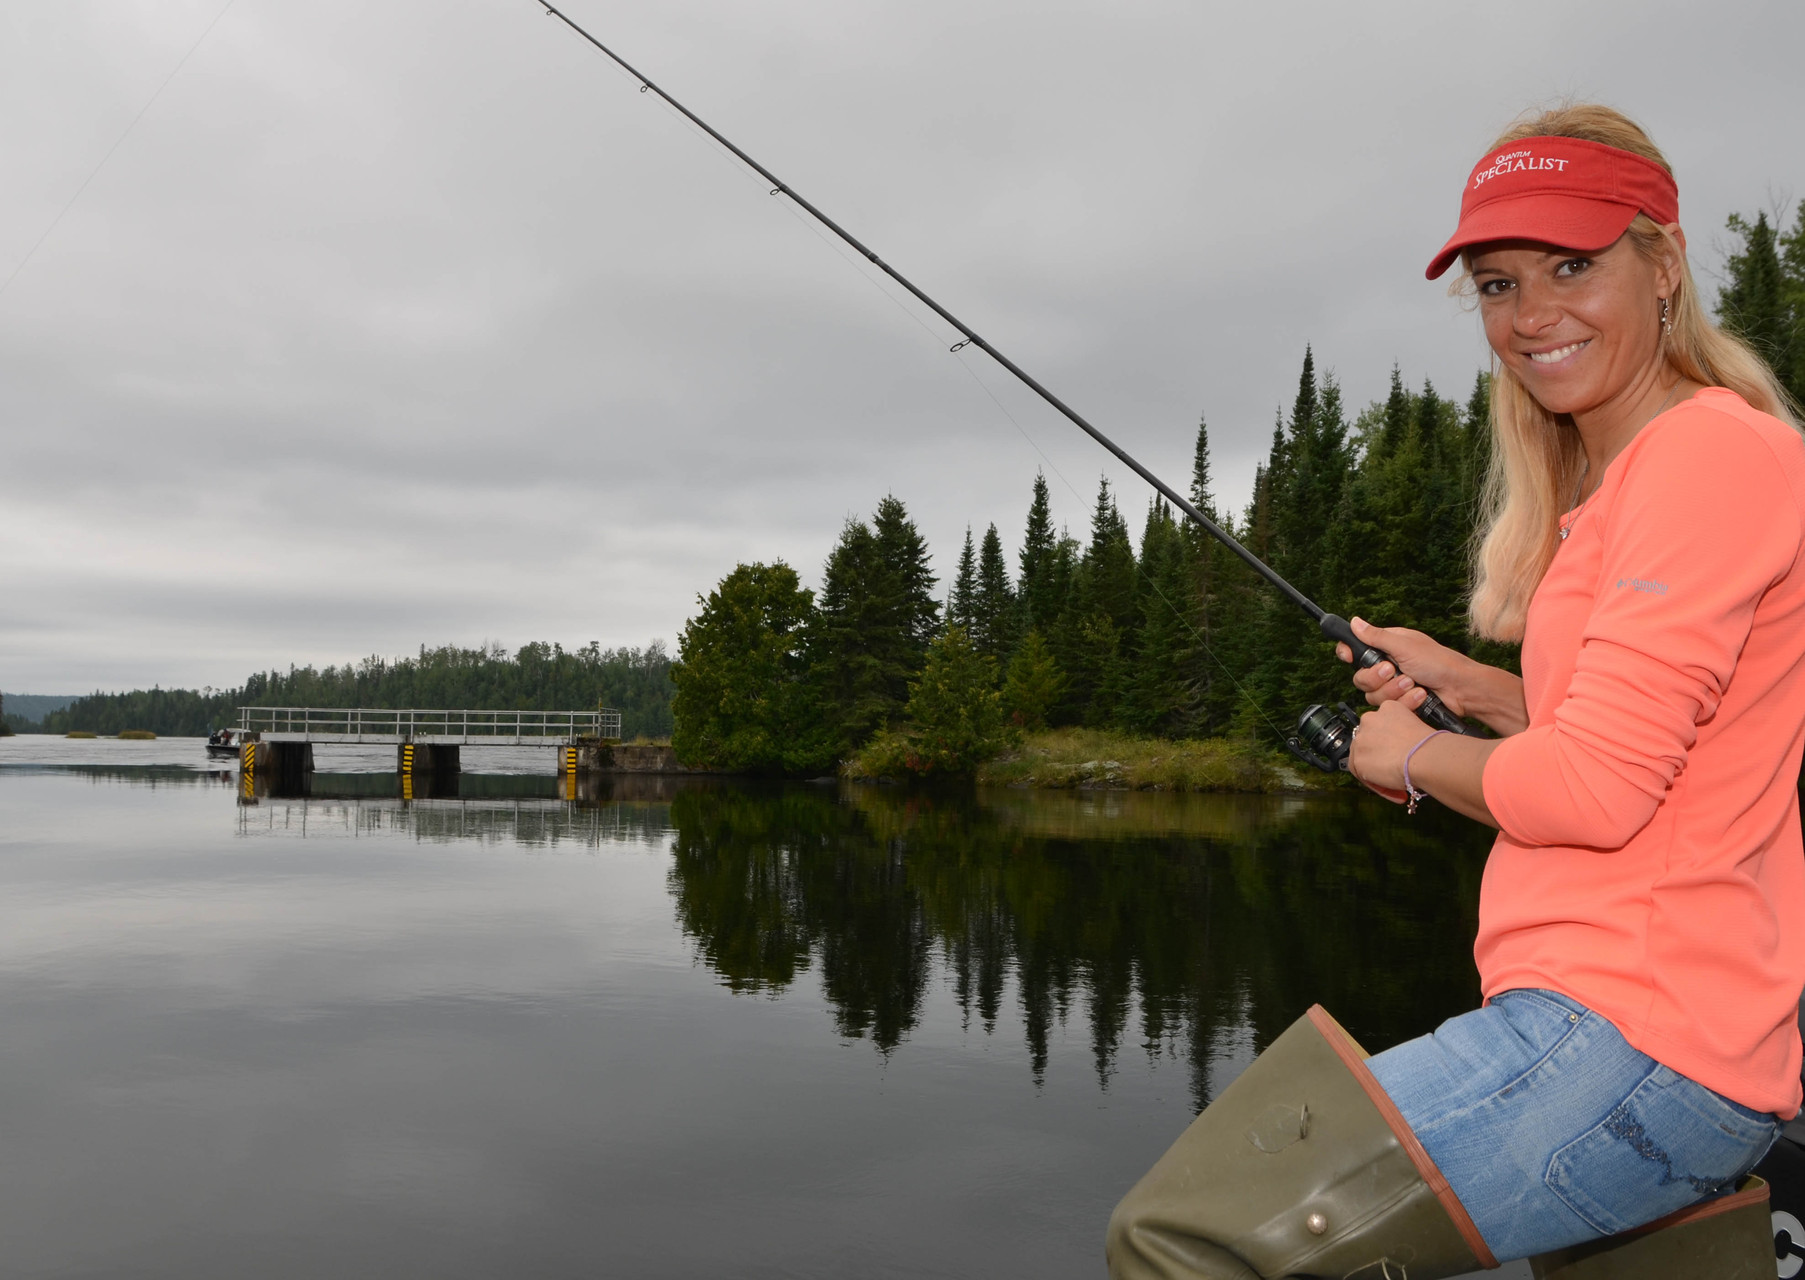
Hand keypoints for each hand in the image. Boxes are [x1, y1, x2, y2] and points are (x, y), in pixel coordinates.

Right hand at [1334, 617, 1469, 717]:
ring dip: (1394, 690)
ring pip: (1373, 695)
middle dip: (1377, 677)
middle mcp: (1388, 666)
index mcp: (1388, 647)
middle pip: (1361, 677)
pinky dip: (1405, 702)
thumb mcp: (1405, 646)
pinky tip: (1419, 695)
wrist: (1461, 690)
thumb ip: (1376, 636)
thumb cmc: (1439, 663)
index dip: (1349, 654)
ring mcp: (1394, 685)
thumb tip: (1355, 622)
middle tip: (1393, 670)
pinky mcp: (1401, 702)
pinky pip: (1389, 707)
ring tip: (1413, 684)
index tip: (1348, 657)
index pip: (1356, 649)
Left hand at [1348, 699, 1435, 799]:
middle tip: (1401, 773)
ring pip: (1365, 759)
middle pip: (1371, 743)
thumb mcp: (1421, 727)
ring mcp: (1361, 740)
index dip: (1393, 745)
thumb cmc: (1431, 745)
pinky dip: (1380, 786)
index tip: (1405, 758)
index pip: (1384, 727)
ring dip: (1381, 774)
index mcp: (1388, 708)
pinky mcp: (1357, 759)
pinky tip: (1398, 792)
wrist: (1425, 756)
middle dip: (1384, 759)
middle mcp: (1370, 719)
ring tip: (1401, 787)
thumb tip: (1407, 745)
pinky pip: (1364, 776)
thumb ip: (1409, 731)